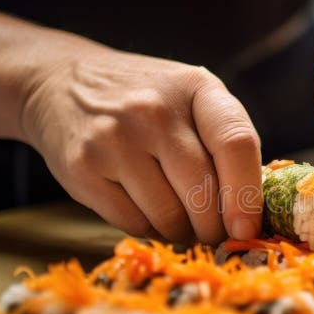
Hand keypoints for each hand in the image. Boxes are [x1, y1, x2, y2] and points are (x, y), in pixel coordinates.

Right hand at [19, 45, 262, 243]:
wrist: (62, 82)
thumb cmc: (148, 100)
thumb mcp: (192, 99)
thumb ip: (227, 143)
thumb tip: (251, 217)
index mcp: (197, 88)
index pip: (236, 144)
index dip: (247, 195)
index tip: (247, 228)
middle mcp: (154, 110)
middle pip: (202, 194)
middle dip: (213, 226)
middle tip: (212, 230)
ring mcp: (114, 139)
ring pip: (169, 217)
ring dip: (181, 231)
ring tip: (179, 217)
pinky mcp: (82, 168)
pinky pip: (133, 224)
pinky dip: (148, 229)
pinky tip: (146, 209)